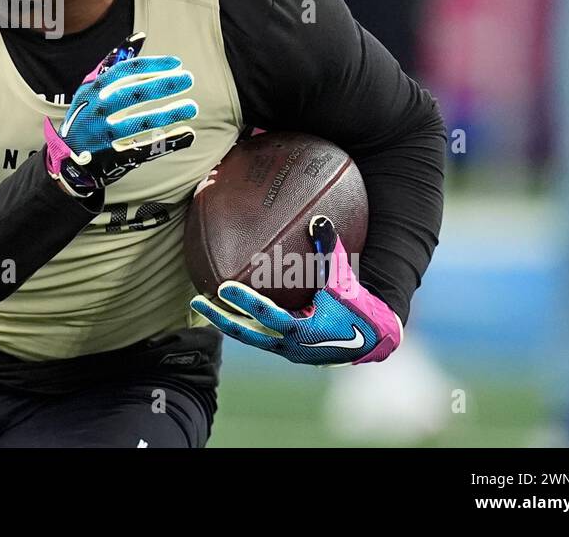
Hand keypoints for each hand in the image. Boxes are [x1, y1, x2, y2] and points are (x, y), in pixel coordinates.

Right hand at [43, 33, 197, 197]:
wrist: (67, 157)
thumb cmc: (86, 113)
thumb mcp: (93, 87)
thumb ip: (115, 62)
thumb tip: (140, 37)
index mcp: (93, 90)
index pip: (125, 72)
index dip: (153, 66)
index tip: (177, 63)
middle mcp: (97, 111)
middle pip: (133, 95)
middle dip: (163, 85)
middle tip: (189, 79)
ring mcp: (103, 136)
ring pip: (139, 124)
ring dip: (168, 114)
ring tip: (192, 107)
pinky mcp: (114, 157)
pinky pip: (145, 149)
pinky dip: (168, 142)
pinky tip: (187, 135)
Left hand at [190, 216, 401, 366]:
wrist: (373, 340)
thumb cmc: (358, 308)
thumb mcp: (343, 280)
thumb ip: (330, 251)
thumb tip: (318, 219)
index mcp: (303, 330)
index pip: (266, 315)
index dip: (243, 301)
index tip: (222, 287)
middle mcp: (289, 345)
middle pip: (246, 332)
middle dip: (220, 317)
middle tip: (196, 300)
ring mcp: (286, 349)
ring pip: (249, 336)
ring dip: (226, 321)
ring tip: (203, 303)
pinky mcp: (286, 348)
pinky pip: (258, 335)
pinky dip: (242, 322)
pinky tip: (227, 307)